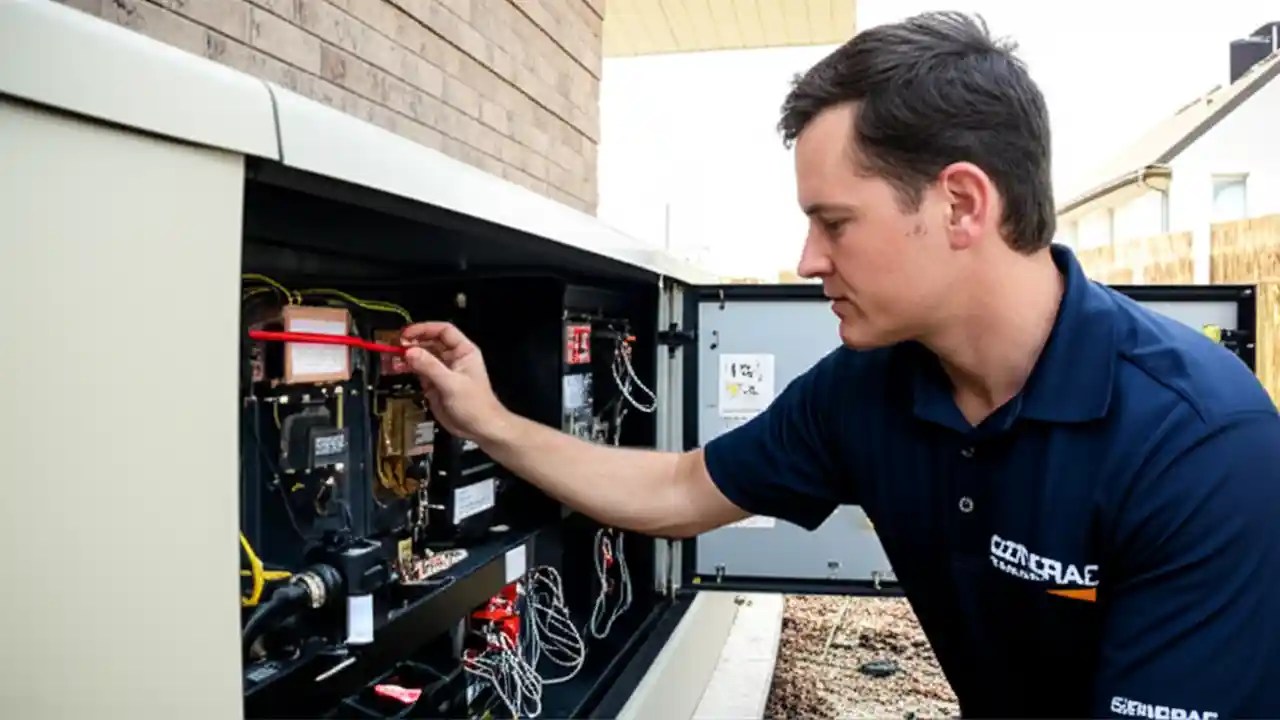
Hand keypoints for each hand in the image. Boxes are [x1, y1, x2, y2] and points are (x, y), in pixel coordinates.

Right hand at [399, 321, 509, 442]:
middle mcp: (452, 358)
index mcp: (463, 351)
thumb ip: (430, 367)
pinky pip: (419, 371)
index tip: (406, 334)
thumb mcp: (452, 384)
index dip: (425, 329)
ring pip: (422, 357)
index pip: (443, 331)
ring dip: (408, 356)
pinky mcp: (434, 384)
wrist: (479, 429)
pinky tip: (397, 368)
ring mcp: (442, 371)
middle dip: (413, 343)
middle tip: (396, 347)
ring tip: (393, 358)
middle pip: (430, 342)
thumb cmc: (474, 404)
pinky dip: (408, 369)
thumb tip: (410, 351)